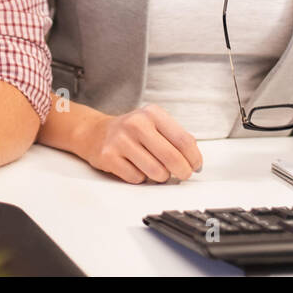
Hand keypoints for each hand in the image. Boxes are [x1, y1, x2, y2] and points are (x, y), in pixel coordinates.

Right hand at [79, 104, 202, 182]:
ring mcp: (121, 140)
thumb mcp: (154, 124)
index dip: (194, 158)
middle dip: (183, 172)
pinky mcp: (109, 157)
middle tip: (183, 174)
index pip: (183, 140)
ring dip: (161, 177)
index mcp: (152, 113)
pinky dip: (141, 178)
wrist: (96, 132)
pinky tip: (136, 168)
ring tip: (156, 169)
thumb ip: (175, 138)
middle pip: (172, 157)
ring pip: (156, 172)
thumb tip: (194, 161)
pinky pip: (137, 178)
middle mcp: (136, 124)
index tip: (196, 166)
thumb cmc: (132, 132)